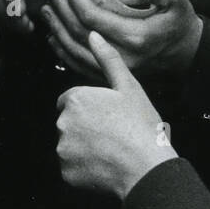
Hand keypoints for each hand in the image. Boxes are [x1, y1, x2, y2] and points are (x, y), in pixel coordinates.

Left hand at [40, 0, 202, 77]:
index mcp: (135, 36)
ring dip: (56, 29)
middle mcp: (123, 57)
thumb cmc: (178, 19)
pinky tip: (53, 36)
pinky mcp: (112, 76)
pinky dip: (62, 51)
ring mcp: (116, 70)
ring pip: (74, 52)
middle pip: (77, 33)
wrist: (188, 51)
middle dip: (60, 7)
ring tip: (47, 7)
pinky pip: (79, 66)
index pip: (90, 16)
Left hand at [56, 33, 177, 199]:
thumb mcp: (128, 87)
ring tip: (110, 150)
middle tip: (111, 133)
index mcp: (76, 98)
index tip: (107, 116)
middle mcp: (63, 122)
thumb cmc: (140, 126)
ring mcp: (63, 149)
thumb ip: (107, 59)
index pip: (70, 100)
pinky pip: (71, 167)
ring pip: (69, 145)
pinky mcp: (66, 173)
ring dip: (83, 147)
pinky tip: (104, 166)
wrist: (146, 168)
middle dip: (84, 127)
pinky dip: (83, 168)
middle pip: (68, 122)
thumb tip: (93, 35)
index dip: (89, 107)